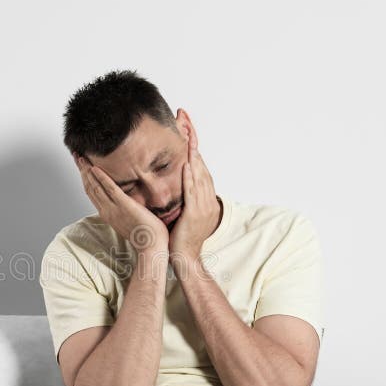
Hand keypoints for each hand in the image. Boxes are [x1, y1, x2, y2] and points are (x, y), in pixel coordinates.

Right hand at [73, 153, 168, 252]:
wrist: (150, 246)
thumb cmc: (144, 235)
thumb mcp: (128, 221)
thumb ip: (123, 210)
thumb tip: (125, 202)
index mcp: (107, 213)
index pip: (92, 192)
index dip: (84, 178)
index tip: (81, 167)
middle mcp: (106, 210)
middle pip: (89, 187)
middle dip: (81, 170)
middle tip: (76, 156)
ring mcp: (114, 208)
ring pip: (95, 186)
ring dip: (87, 170)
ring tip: (81, 158)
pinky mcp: (124, 205)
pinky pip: (110, 189)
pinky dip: (101, 178)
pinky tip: (95, 168)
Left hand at [168, 136, 219, 261]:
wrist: (185, 257)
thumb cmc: (182, 237)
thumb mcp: (186, 214)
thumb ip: (185, 199)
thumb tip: (177, 187)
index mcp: (207, 201)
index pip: (203, 172)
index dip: (197, 154)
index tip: (190, 137)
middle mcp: (209, 201)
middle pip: (203, 169)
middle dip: (195, 148)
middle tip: (190, 128)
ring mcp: (203, 207)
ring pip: (199, 177)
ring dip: (194, 157)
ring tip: (189, 140)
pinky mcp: (195, 213)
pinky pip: (193, 192)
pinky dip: (190, 177)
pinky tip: (187, 165)